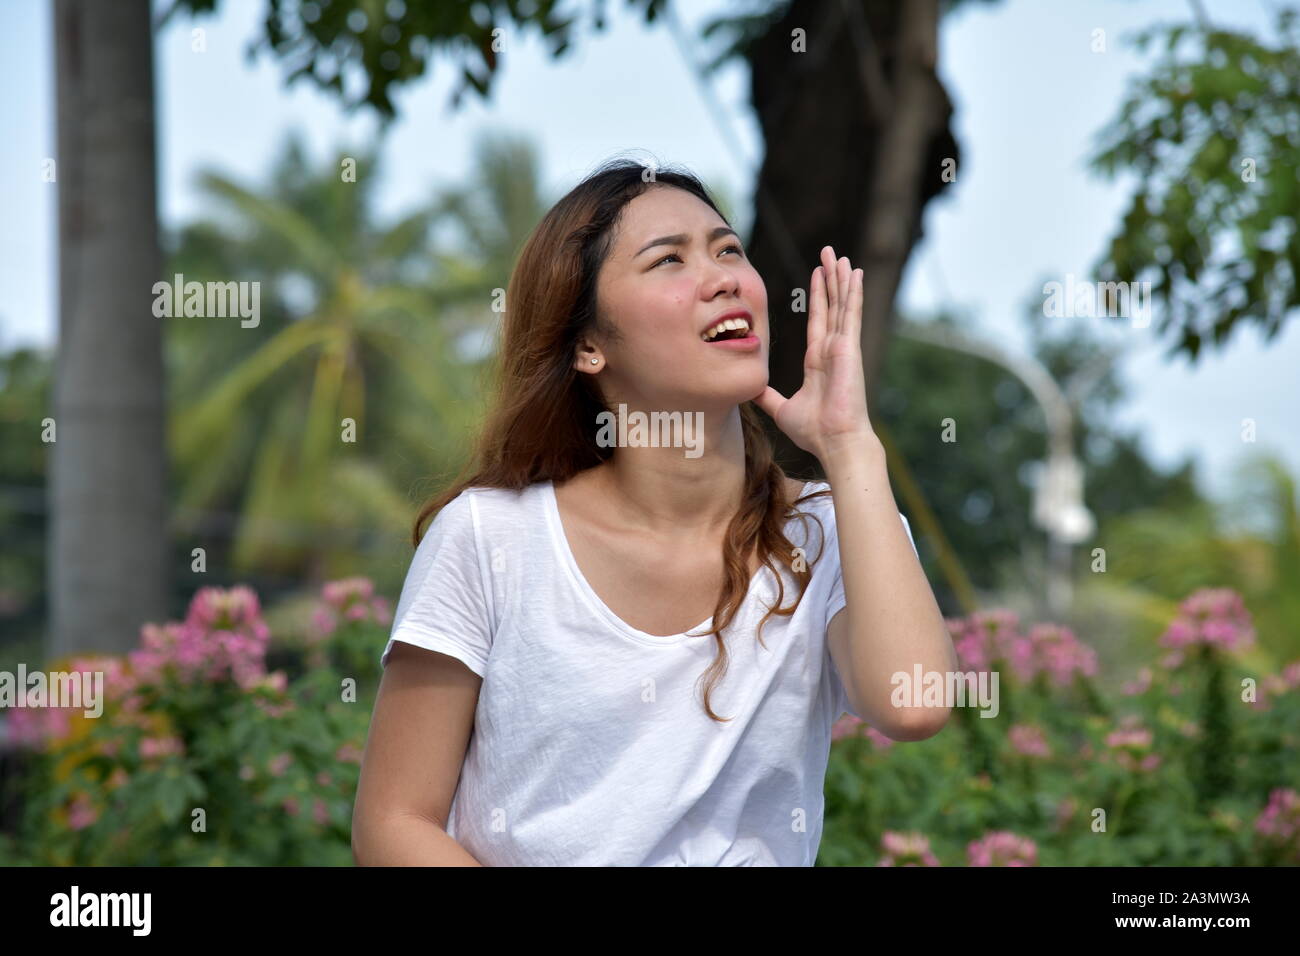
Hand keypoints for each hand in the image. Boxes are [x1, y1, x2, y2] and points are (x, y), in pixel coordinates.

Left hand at [752, 245, 877, 461]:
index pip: (817, 320)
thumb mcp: (782, 409)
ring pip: (842, 304)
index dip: (818, 297)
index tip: (817, 276)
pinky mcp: (849, 348)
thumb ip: (768, 396)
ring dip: (841, 278)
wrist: (834, 442)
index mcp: (819, 361)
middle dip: (830, 279)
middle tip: (829, 254)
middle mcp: (833, 350)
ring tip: (840, 255)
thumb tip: (752, 389)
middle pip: (831, 305)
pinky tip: (854, 272)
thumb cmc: (814, 432)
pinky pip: (851, 312)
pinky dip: (853, 291)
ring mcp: (843, 347)